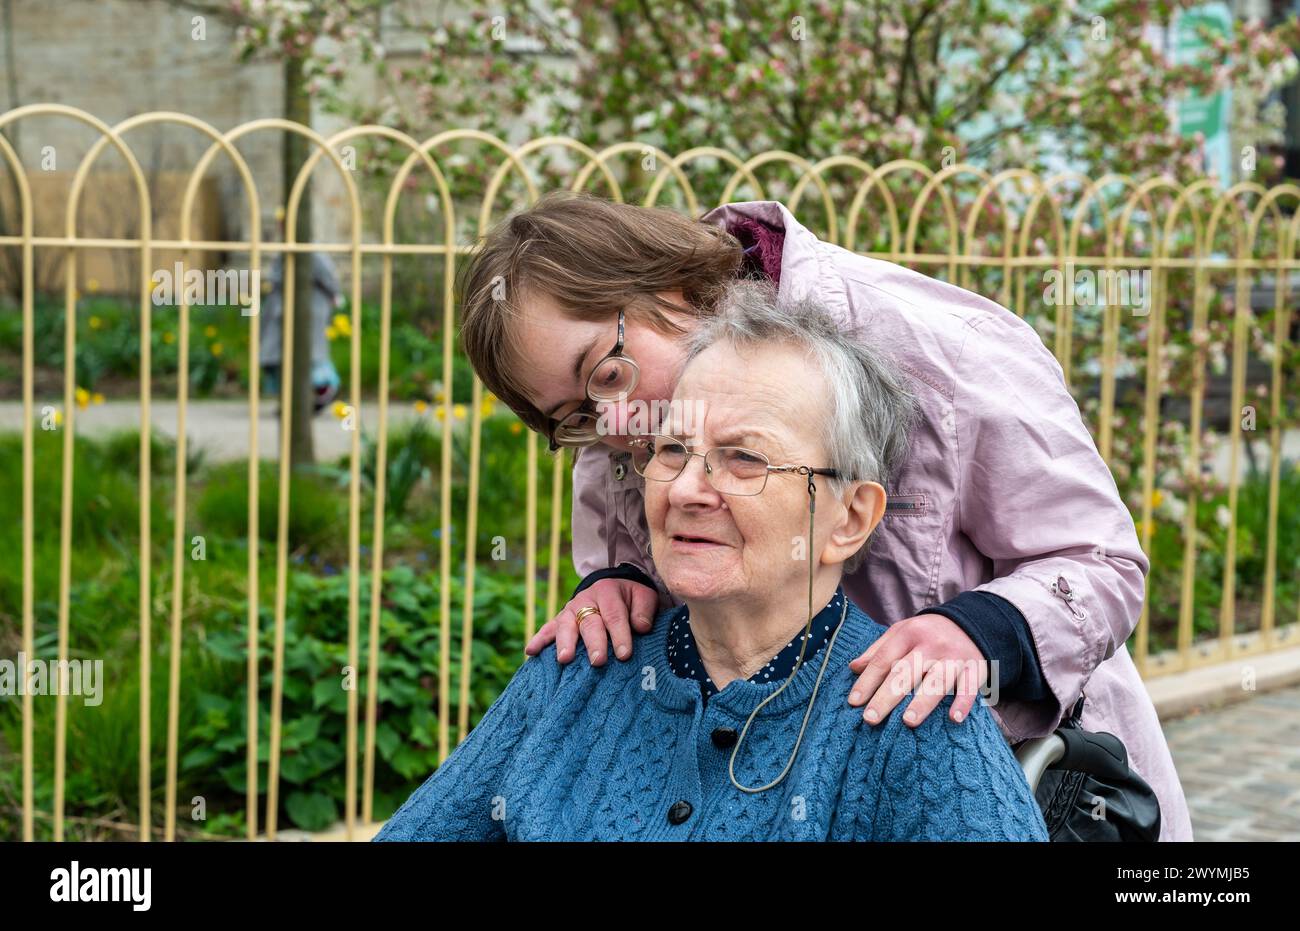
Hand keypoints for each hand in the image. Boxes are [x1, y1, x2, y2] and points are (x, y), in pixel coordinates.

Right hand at [524, 578, 658, 665]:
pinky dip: (539, 639)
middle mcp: (587, 600)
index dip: (619, 635)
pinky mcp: (560, 619)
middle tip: (598, 661)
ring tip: (565, 659)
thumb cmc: (629, 598)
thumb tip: (640, 627)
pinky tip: (530, 651)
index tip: (624, 655)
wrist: (611, 586)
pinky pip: (548, 628)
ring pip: (566, 625)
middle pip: (590, 622)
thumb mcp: (643, 596)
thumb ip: (644, 610)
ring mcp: (570, 610)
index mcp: (608, 592)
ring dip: (565, 642)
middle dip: (594, 643)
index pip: (615, 616)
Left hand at [846, 614, 987, 727]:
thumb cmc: (928, 633)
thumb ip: (878, 650)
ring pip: (937, 681)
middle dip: (887, 696)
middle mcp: (931, 645)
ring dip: (922, 701)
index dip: (868, 681)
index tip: (854, 702)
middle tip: (870, 718)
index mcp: (909, 634)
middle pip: (906, 672)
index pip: (884, 659)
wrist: (973, 621)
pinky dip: (963, 702)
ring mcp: (954, 657)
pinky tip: (955, 718)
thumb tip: (853, 667)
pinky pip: (970, 686)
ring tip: (907, 722)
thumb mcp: (902, 632)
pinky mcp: (975, 667)